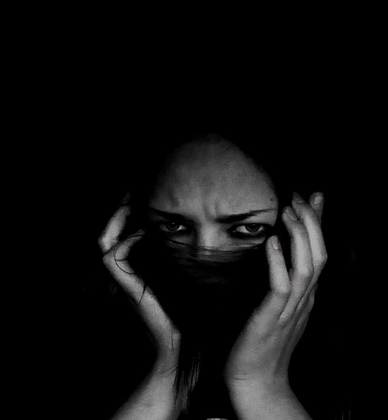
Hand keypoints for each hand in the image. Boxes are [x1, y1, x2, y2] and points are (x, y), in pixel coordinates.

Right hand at [99, 201, 180, 374]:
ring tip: (136, 205)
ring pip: (104, 240)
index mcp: (133, 264)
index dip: (125, 210)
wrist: (178, 343)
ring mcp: (123, 277)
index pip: (118, 229)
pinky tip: (149, 231)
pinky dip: (130, 239)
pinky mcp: (127, 285)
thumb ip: (176, 251)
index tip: (142, 192)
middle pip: (106, 230)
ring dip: (118, 220)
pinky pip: (114, 254)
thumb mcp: (181, 273)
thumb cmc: (184, 310)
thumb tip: (192, 225)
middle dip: (119, 209)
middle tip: (135, 191)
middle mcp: (124, 269)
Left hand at [224, 192, 326, 416]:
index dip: (319, 223)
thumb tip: (278, 249)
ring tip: (289, 211)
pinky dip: (278, 262)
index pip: (319, 252)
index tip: (313, 195)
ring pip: (306, 267)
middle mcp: (303, 299)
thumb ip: (280, 276)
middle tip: (300, 196)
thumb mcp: (275, 303)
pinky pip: (280, 286)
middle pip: (319, 255)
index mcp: (305, 295)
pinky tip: (273, 241)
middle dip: (312, 223)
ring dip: (300, 237)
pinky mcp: (271, 318)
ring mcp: (290, 309)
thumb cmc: (260, 339)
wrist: (255, 379)